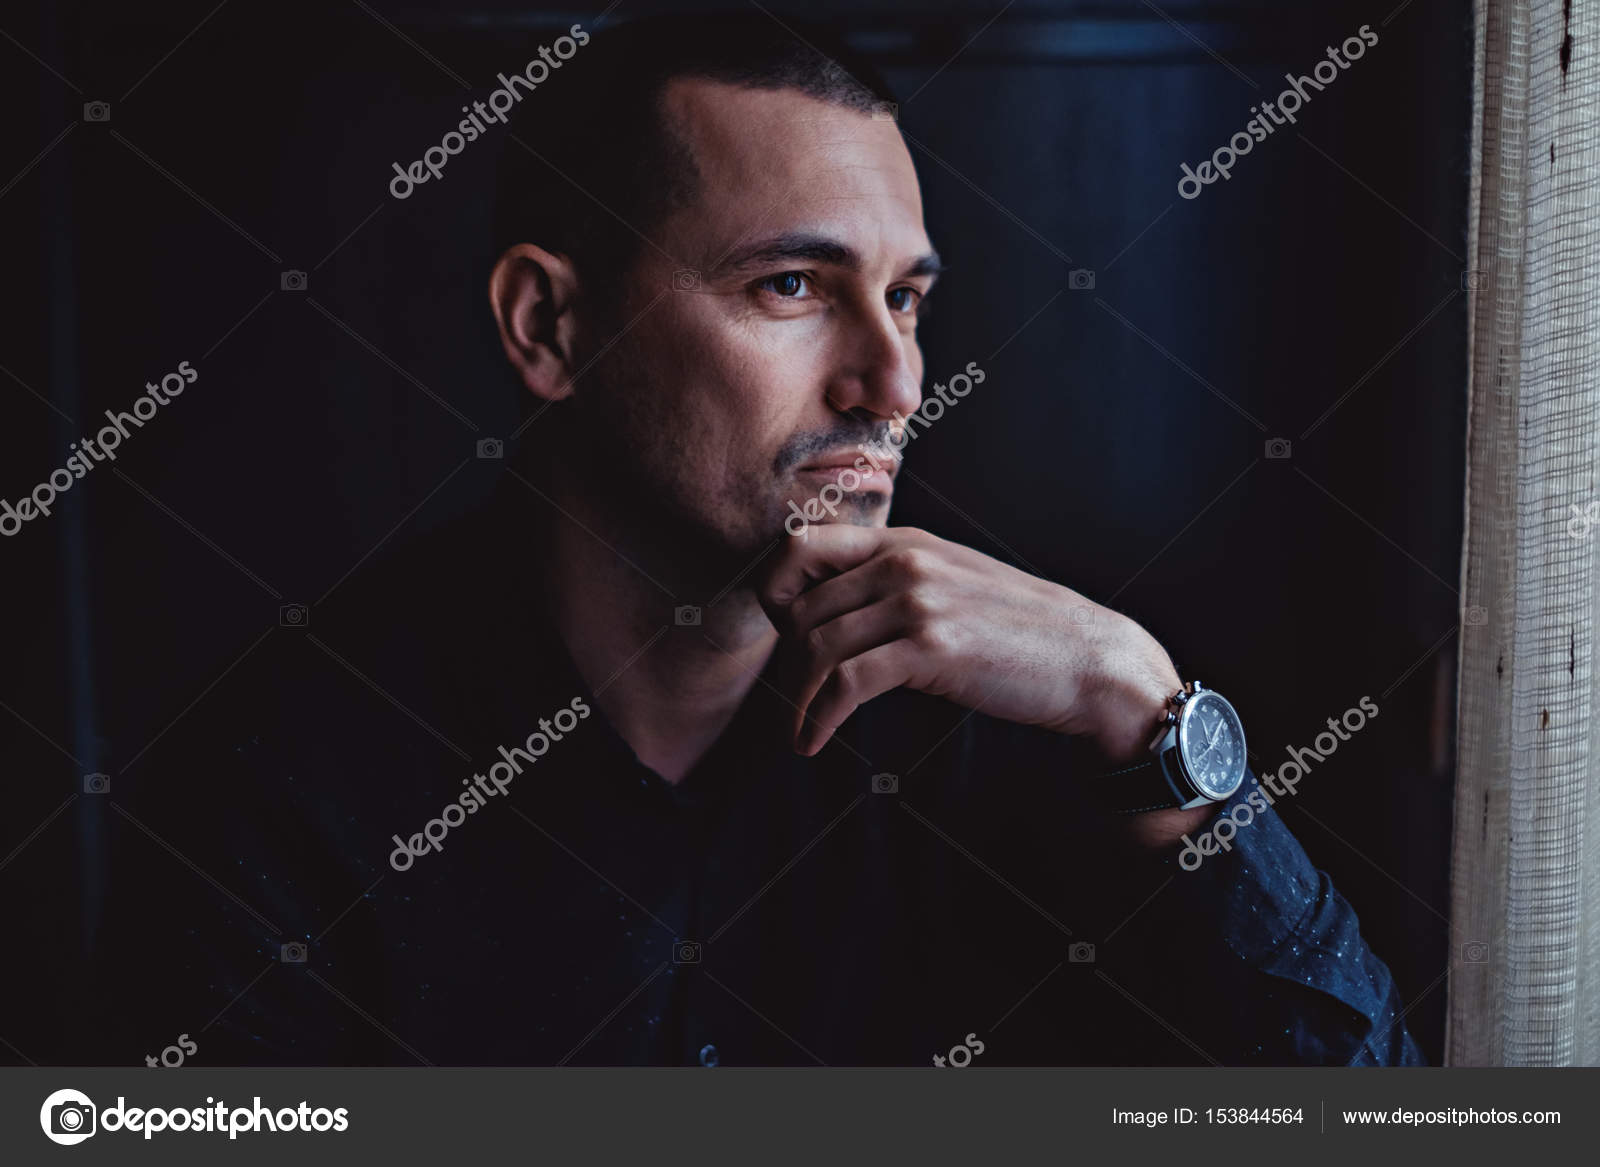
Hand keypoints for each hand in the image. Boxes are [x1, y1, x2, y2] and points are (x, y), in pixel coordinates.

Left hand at [755, 526, 1213, 847]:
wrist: (1092, 661)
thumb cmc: (1022, 634)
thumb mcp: (954, 585)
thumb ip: (899, 583)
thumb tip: (837, 613)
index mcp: (905, 543)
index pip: (800, 544)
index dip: (775, 590)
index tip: (780, 635)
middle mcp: (905, 562)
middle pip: (801, 605)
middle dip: (788, 661)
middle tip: (797, 697)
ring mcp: (919, 602)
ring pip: (816, 645)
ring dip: (798, 698)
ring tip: (802, 729)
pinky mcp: (932, 649)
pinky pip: (845, 682)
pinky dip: (818, 718)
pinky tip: (813, 742)